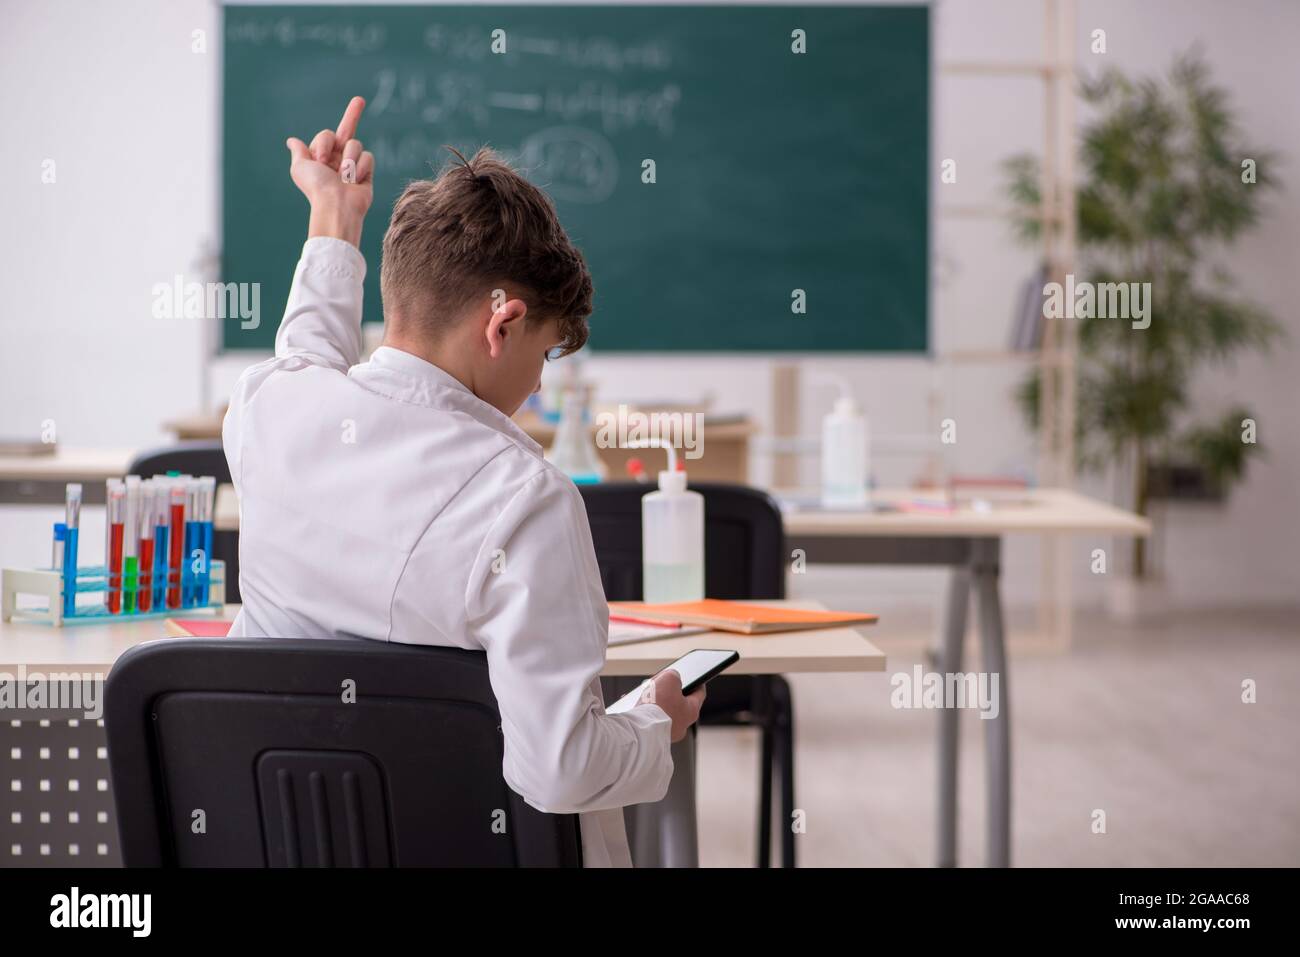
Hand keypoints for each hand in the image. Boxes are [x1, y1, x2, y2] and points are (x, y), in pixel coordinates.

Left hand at [285, 96, 373, 244]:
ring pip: (356, 145)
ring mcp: (353, 164)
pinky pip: (368, 156)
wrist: (336, 205)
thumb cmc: (317, 187)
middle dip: (353, 114)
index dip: (324, 144)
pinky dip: (361, 167)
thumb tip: (292, 140)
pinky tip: (356, 181)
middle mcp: (337, 158)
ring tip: (345, 177)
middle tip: (360, 99)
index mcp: (321, 156)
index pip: (327, 134)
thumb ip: (299, 152)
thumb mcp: (300, 167)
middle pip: (346, 130)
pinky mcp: (367, 172)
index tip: (320, 160)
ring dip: (349, 159)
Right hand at [640, 668, 705, 742]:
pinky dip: (646, 713)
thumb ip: (673, 675)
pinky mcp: (653, 737)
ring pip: (664, 713)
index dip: (697, 683)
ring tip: (646, 694)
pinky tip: (638, 706)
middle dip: (671, 693)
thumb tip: (670, 679)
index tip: (695, 678)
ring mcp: (667, 733)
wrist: (639, 728)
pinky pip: (651, 721)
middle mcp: (682, 726)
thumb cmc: (658, 704)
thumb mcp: (670, 678)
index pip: (699, 694)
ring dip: (657, 703)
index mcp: (692, 712)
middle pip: (679, 704)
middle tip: (663, 684)